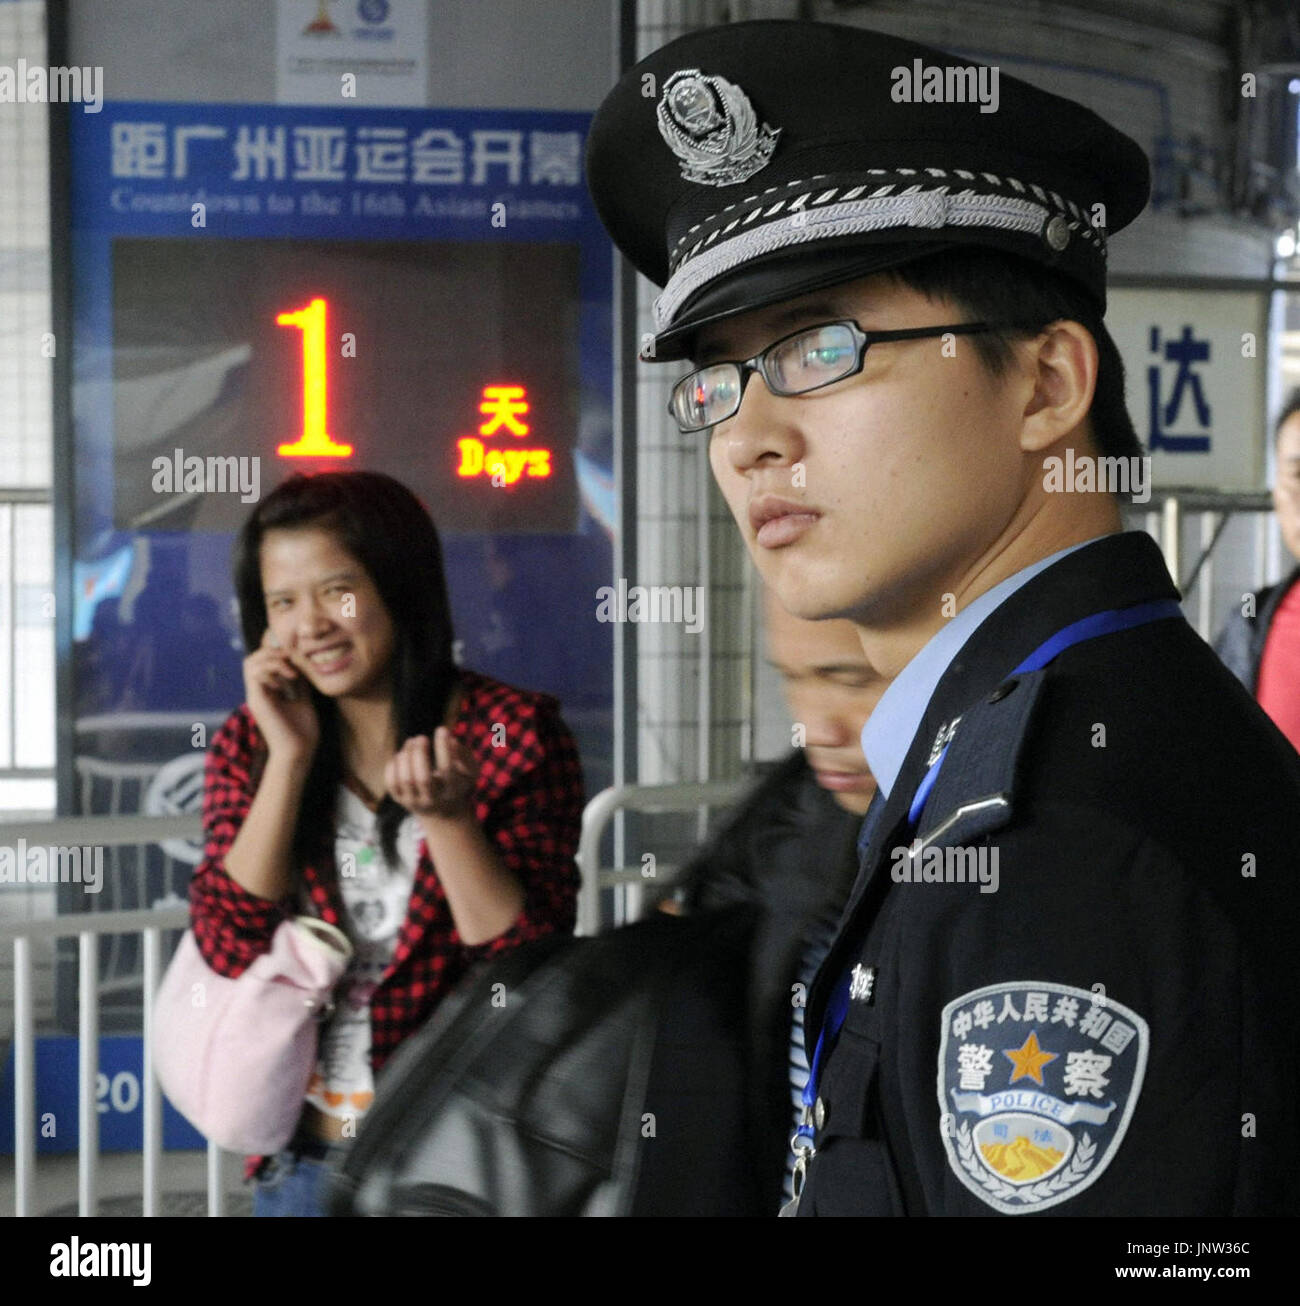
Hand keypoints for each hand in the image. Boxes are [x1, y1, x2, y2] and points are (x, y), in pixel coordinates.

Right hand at [242, 629, 319, 759]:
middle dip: (273, 652)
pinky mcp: (257, 702)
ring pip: (250, 663)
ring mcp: (255, 696)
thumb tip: (303, 666)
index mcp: (267, 692)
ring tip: (291, 673)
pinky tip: (286, 682)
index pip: (262, 661)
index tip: (297, 658)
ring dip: (273, 660)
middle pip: (252, 658)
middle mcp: (258, 692)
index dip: (277, 653)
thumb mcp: (302, 699)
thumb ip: (299, 683)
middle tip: (293, 661)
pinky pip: (255, 675)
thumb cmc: (302, 731)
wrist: (299, 752)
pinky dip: (271, 672)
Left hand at [385, 727, 477, 820]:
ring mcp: (414, 801)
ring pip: (405, 779)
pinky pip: (391, 782)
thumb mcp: (470, 771)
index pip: (447, 769)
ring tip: (411, 741)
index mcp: (452, 791)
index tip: (442, 729)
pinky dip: (393, 765)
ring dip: (406, 755)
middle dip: (419, 753)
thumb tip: (451, 740)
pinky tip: (402, 755)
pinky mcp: (399, 799)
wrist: (441, 810)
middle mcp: (432, 800)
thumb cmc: (457, 782)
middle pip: (422, 779)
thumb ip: (465, 756)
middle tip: (421, 737)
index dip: (443, 747)